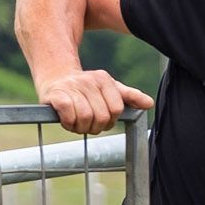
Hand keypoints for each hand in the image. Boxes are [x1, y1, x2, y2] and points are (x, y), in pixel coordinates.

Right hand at [39, 69, 153, 135]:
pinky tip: (67, 120)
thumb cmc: (86, 88)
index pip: (116, 109)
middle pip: (101, 116)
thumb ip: (129, 96)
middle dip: (94, 126)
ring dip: (80, 127)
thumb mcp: (109, 89)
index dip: (109, 120)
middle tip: (87, 123)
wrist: (55, 78)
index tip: (100, 118)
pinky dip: (69, 123)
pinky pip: (69, 115)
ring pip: (85, 117)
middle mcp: (89, 81)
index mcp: (104, 79)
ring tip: (76, 122)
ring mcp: (72, 86)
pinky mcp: (56, 95)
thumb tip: (149, 104)